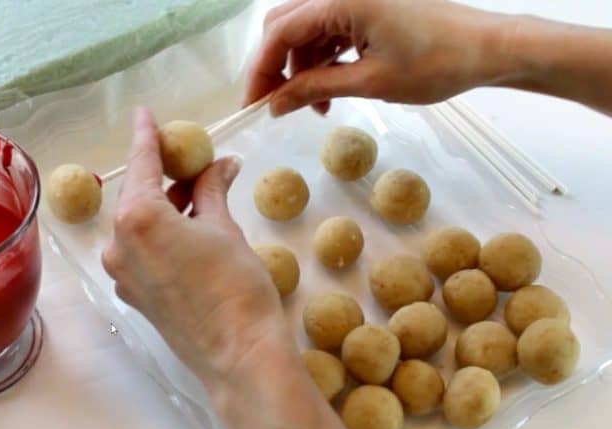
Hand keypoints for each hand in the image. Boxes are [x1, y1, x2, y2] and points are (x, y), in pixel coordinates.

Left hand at [102, 109, 350, 428]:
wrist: (238, 356)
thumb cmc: (237, 287)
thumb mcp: (225, 228)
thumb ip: (212, 190)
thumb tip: (219, 165)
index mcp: (138, 218)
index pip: (142, 163)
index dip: (147, 135)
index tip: (146, 114)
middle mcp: (119, 244)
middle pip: (139, 194)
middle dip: (164, 173)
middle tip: (191, 157)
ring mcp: (122, 273)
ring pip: (140, 223)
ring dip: (166, 204)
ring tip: (200, 192)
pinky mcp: (134, 294)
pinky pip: (142, 249)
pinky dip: (162, 232)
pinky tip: (190, 227)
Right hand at [245, 0, 510, 115]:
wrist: (487, 49)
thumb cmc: (437, 63)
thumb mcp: (369, 82)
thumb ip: (314, 88)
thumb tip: (275, 104)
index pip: (280, 33)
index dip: (261, 72)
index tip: (254, 106)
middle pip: (286, 26)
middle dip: (277, 68)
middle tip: (276, 105)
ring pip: (307, 31)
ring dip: (303, 68)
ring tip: (315, 106)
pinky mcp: (368, 6)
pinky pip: (330, 30)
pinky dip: (323, 59)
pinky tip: (330, 89)